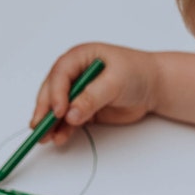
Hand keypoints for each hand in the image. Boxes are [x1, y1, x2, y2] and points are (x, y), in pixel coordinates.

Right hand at [32, 43, 158, 144]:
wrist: (154, 86)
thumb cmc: (138, 73)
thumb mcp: (116, 81)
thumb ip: (92, 97)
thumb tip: (71, 114)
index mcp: (80, 57)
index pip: (60, 74)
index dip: (56, 92)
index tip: (59, 111)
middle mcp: (74, 73)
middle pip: (52, 91)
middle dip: (45, 110)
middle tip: (40, 126)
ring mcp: (77, 91)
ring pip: (57, 107)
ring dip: (51, 122)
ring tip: (46, 137)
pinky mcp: (83, 108)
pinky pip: (68, 119)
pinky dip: (63, 129)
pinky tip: (59, 137)